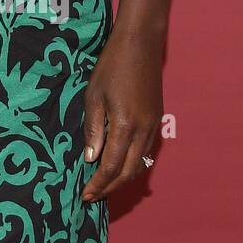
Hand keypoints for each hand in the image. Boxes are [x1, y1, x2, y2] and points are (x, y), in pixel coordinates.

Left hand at [81, 25, 163, 201]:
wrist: (140, 45)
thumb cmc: (111, 66)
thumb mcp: (93, 96)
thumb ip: (93, 129)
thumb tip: (91, 159)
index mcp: (125, 125)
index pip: (112, 167)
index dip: (98, 184)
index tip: (85, 195)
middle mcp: (144, 131)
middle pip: (128, 172)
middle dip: (110, 188)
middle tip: (92, 196)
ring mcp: (153, 127)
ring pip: (140, 164)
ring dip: (122, 179)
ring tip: (102, 185)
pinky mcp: (156, 120)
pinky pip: (145, 152)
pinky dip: (132, 165)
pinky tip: (119, 166)